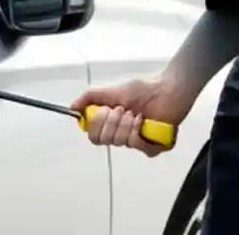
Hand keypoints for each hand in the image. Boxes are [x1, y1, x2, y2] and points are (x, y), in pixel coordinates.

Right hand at [70, 75, 192, 157]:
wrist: (167, 90)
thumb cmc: (142, 90)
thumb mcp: (111, 91)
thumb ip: (89, 97)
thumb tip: (72, 108)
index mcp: (111, 125)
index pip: (93, 135)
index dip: (97, 123)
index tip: (106, 109)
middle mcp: (122, 136)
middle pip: (104, 140)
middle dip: (112, 121)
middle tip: (123, 109)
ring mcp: (137, 143)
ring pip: (120, 142)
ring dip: (126, 123)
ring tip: (136, 113)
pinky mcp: (153, 148)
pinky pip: (138, 147)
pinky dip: (138, 132)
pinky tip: (144, 122)